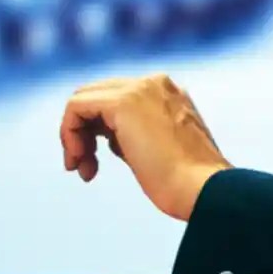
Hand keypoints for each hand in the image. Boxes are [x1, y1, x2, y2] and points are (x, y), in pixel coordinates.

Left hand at [60, 73, 231, 220]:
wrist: (204, 189)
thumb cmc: (188, 184)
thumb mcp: (161, 151)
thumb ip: (137, 136)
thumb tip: (109, 139)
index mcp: (168, 93)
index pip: (114, 99)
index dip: (96, 131)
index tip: (95, 165)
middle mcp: (155, 83)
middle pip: (96, 95)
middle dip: (81, 132)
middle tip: (83, 168)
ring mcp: (141, 89)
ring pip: (83, 99)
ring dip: (73, 136)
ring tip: (82, 169)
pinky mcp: (124, 102)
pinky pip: (76, 107)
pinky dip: (68, 133)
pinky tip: (80, 161)